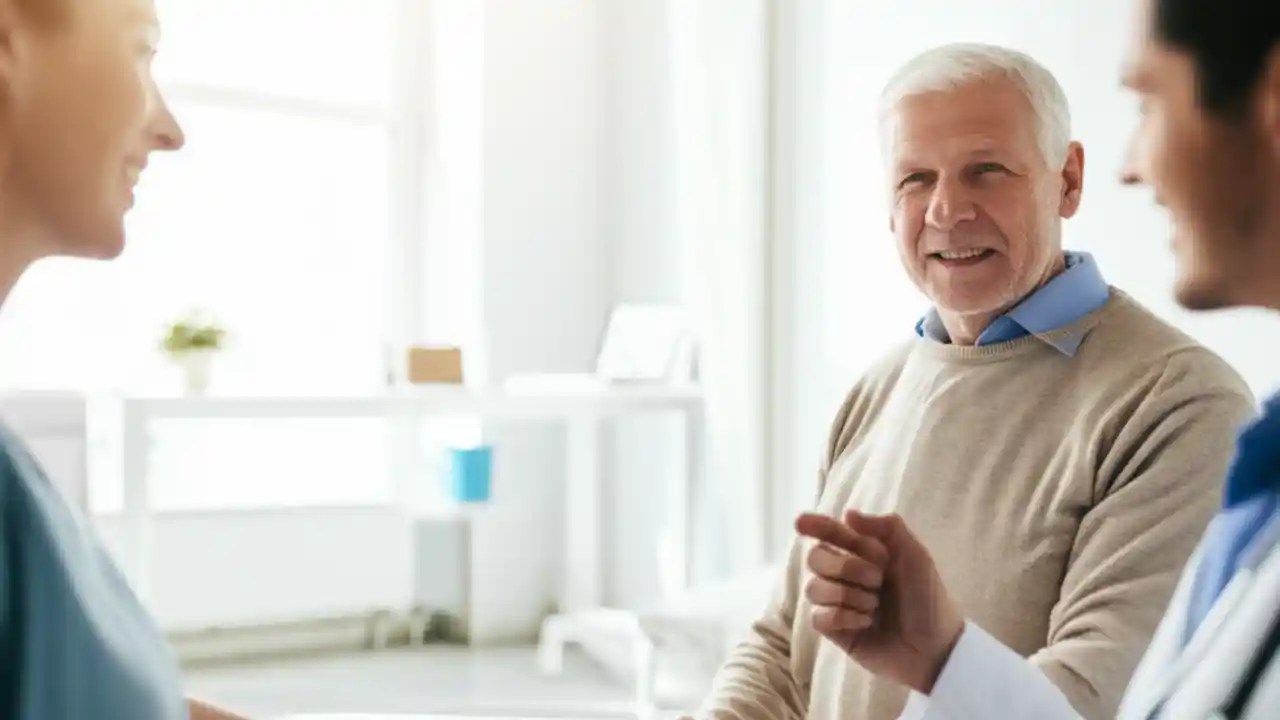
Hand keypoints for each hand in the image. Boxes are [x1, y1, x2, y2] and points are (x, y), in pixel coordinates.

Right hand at [795, 510, 964, 693]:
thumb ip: (887, 528)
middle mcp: (846, 574)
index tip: (800, 522)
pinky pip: (818, 617)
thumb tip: (847, 514)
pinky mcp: (836, 630)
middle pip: (815, 557)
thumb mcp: (916, 556)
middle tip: (876, 579)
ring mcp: (839, 602)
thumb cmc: (928, 598)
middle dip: (844, 566)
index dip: (814, 525)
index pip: (832, 533)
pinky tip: (865, 623)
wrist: (935, 647)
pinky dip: (842, 617)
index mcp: (864, 553)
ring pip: (814, 588)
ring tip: (875, 607)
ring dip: (848, 595)